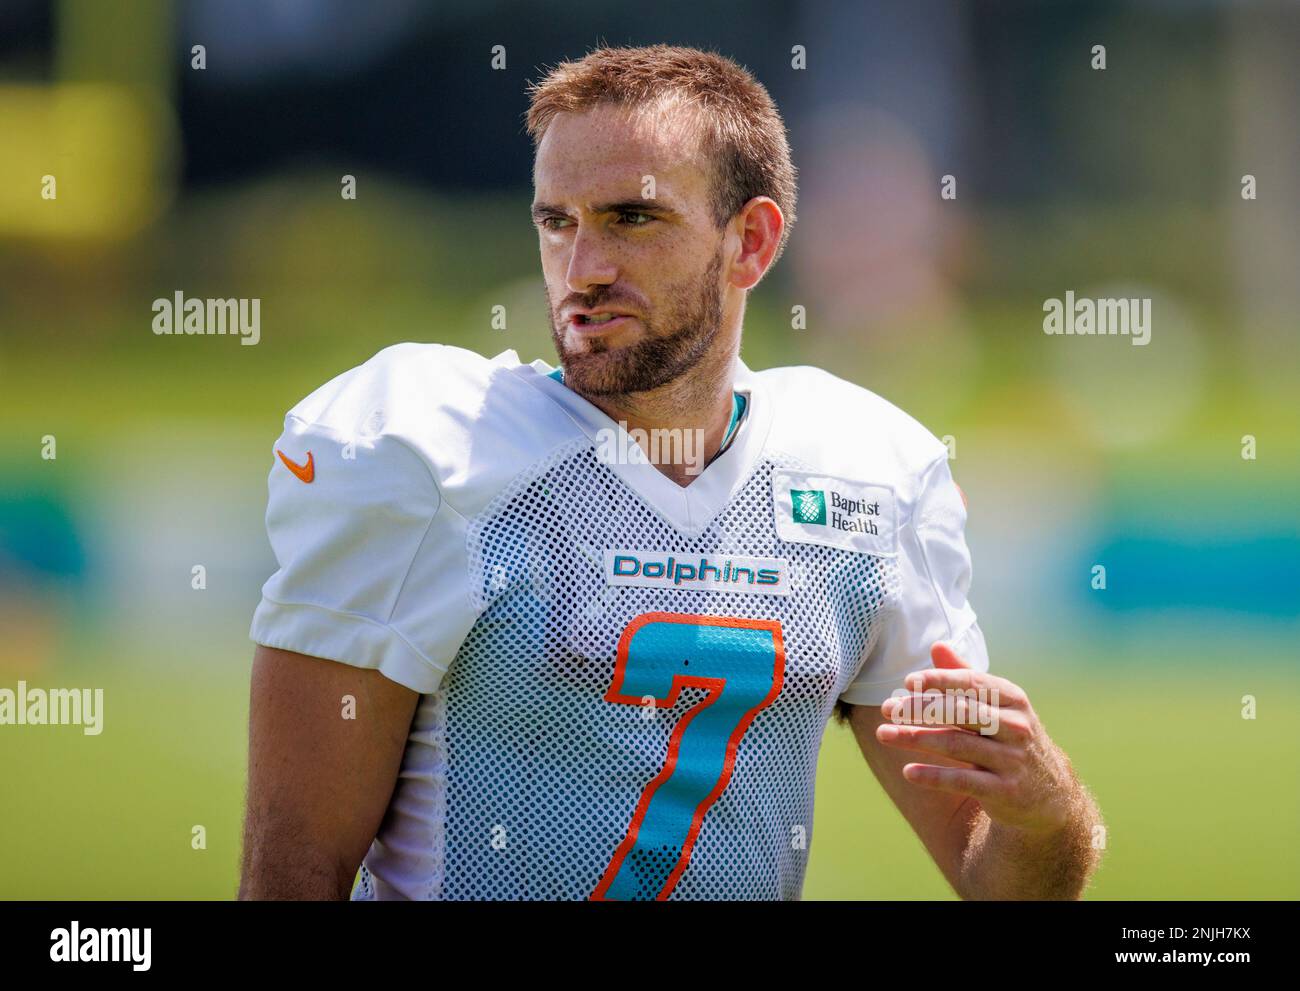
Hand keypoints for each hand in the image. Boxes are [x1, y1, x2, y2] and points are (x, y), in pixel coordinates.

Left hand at [876, 643, 1073, 835]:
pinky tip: (907, 772)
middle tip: (886, 709)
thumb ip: (965, 677)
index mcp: (1012, 699)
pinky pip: (963, 780)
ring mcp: (1012, 760)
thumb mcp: (997, 705)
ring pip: (956, 745)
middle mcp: (1015, 727)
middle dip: (919, 709)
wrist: (1051, 794)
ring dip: (915, 739)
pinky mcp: (1005, 791)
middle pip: (961, 712)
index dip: (938, 680)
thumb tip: (937, 645)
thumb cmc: (1010, 738)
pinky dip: (933, 776)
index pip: (972, 683)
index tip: (907, 682)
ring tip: (884, 735)